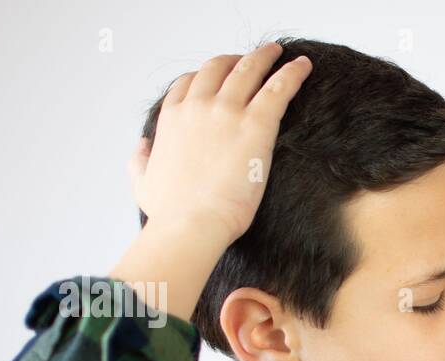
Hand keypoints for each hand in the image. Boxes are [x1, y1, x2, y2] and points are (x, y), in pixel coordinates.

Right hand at [128, 41, 311, 247]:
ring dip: (264, 57)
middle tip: (252, 60)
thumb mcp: (143, 182)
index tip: (220, 78)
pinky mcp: (256, 124)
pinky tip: (304, 67)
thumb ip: (140, 160)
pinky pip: (278, 87)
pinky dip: (293, 73)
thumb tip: (142, 146)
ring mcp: (226, 112)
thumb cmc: (171, 213)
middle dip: (235, 60)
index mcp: (172, 118)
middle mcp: (197, 107)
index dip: (205, 76)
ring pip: (248, 69)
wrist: (192, 225)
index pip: (188, 83)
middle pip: (217, 68)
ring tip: (278, 52)